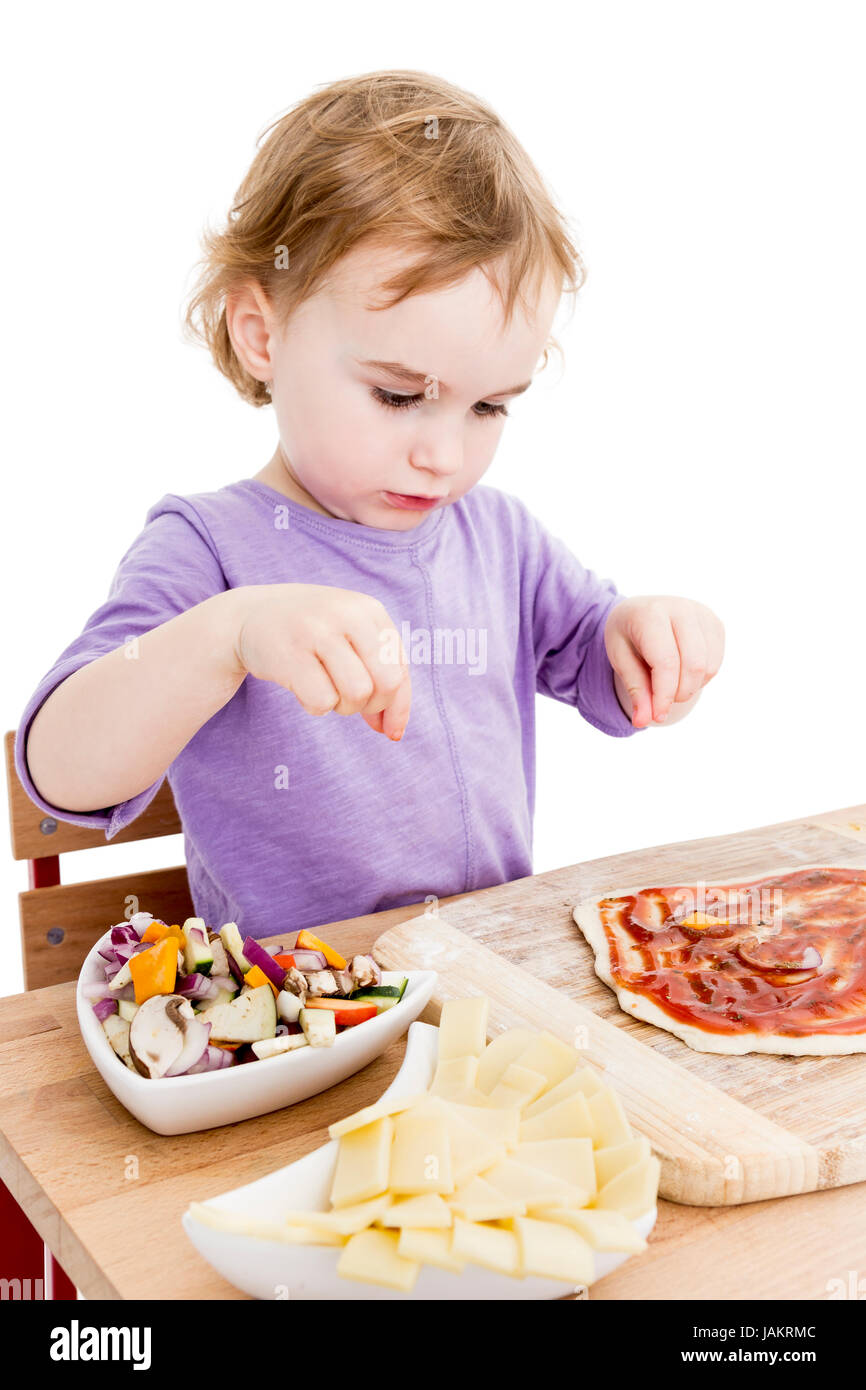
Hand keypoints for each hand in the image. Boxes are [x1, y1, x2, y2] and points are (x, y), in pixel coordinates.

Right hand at [229, 584, 410, 738]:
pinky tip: (302, 689)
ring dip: (343, 707)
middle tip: (350, 703)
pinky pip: (322, 702)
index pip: (401, 669)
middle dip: (373, 706)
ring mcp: (318, 631)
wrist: (247, 615)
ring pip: (357, 694)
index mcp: (369, 610)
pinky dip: (316, 706)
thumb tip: (393, 731)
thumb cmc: (309, 634)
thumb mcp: (350, 639)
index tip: (385, 729)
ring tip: (326, 691)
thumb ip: (378, 675)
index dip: (398, 707)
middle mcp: (348, 614)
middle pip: (387, 683)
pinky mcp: (290, 654)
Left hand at [604, 595, 723, 728]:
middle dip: (678, 693)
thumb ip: (635, 690)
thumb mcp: (621, 660)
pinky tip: (682, 673)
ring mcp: (702, 614)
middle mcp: (681, 608)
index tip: (657, 716)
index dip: (663, 694)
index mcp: (650, 613)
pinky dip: (700, 679)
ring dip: (689, 688)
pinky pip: (715, 664)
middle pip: (693, 666)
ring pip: (707, 667)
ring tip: (668, 682)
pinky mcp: (715, 624)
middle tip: (661, 700)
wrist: (641, 610)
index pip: (666, 662)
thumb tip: (643, 722)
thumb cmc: (628, 636)